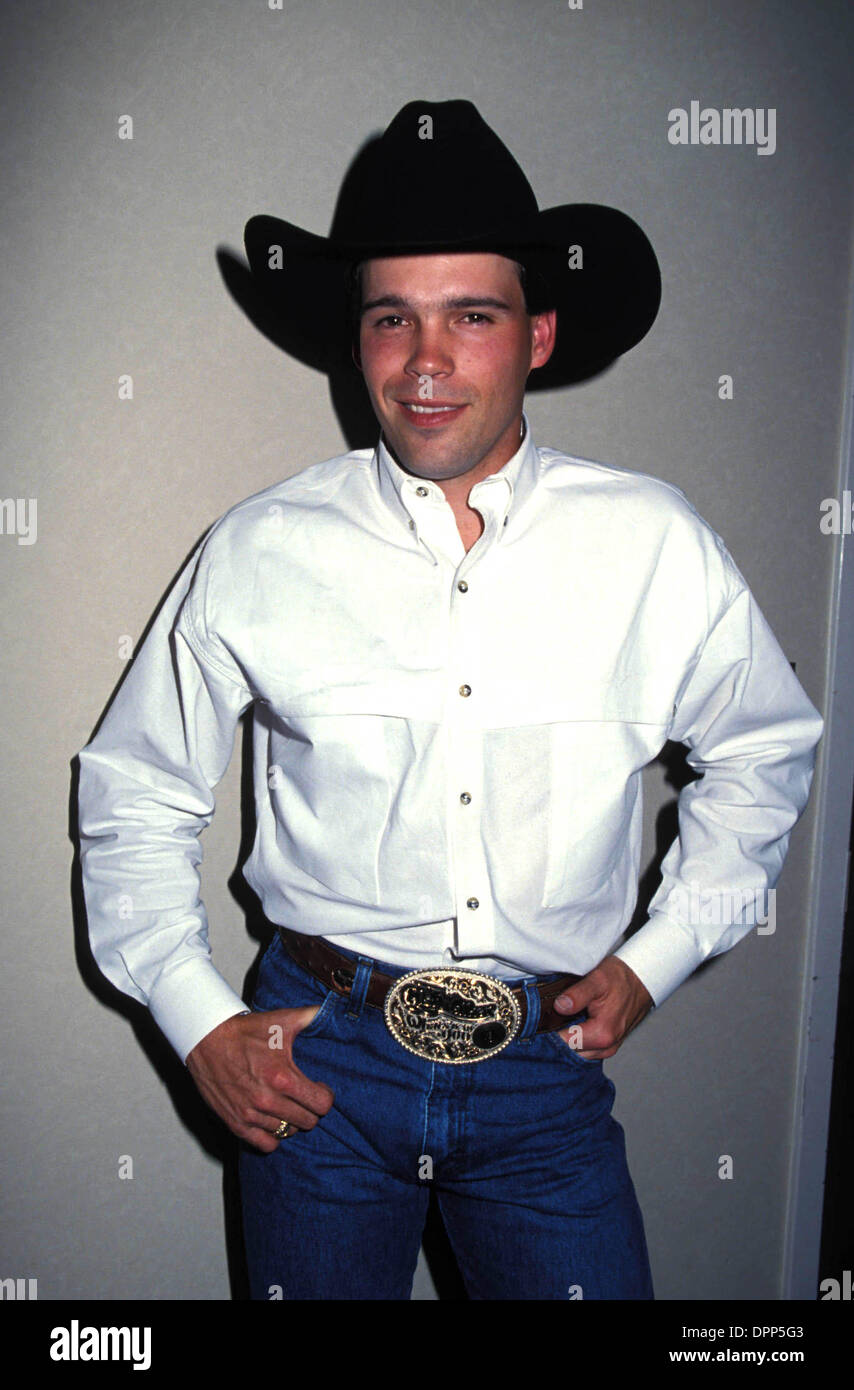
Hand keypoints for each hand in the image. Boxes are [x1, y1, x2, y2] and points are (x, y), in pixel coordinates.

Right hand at [186, 1007, 333, 1152]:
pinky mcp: (236, 1123)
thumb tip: (329, 1011)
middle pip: (308, 1121)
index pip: (321, 1105)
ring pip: (288, 1132)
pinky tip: (272, 1120)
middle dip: (310, 1108)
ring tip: (287, 1104)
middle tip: (303, 1095)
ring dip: (292, 1120)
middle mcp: (267, 1100)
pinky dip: (273, 1136)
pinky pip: (265, 1144)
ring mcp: (250, 1115)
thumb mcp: (281, 1019)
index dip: (325, 1096)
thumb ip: (310, 1016)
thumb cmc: (245, 1030)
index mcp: (282, 1077)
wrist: (207, 1039)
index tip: (319, 1088)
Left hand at [551, 956, 652, 1059]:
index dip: (547, 1031)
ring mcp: (608, 1048)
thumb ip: (577, 995)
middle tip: (546, 1017)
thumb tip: (559, 1006)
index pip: (562, 1043)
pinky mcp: (608, 1045)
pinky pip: (585, 1048)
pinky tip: (571, 1022)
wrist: (642, 979)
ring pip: (576, 1051)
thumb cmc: (620, 978)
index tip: (538, 1019)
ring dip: (566, 1038)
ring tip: (559, 1017)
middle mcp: (605, 1047)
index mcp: (601, 1034)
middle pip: (568, 1050)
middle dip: (555, 1037)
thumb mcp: (597, 979)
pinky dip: (576, 1038)